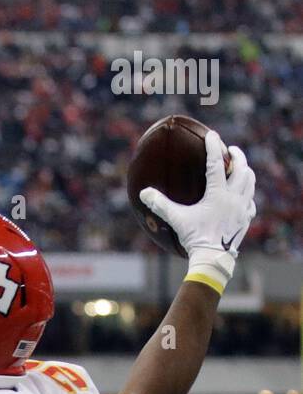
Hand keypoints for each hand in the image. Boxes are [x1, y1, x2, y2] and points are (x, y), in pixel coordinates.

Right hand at [140, 132, 255, 288]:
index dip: (213, 147)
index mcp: (217, 194)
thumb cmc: (195, 238)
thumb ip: (161, 205)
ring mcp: (242, 208)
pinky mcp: (245, 219)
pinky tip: (242, 195)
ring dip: (245, 172)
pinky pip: (251, 201)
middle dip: (238, 156)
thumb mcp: (177, 220)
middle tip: (231, 150)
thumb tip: (144, 193)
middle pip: (242, 169)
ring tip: (239, 168)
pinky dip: (247, 194)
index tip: (212, 134)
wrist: (213, 259)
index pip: (216, 164)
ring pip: (250, 182)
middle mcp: (233, 198)